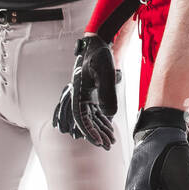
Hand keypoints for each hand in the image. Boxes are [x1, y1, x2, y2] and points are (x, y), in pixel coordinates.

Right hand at [52, 34, 119, 148]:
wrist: (97, 44)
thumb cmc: (100, 56)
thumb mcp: (106, 72)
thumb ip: (107, 93)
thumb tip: (109, 115)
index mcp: (77, 93)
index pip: (81, 119)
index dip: (89, 132)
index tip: (98, 142)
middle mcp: (78, 97)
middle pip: (86, 122)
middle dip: (97, 135)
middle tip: (108, 145)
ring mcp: (84, 97)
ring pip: (91, 119)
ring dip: (100, 130)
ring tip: (111, 141)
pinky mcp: (91, 95)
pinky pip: (95, 112)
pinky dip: (102, 121)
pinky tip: (110, 130)